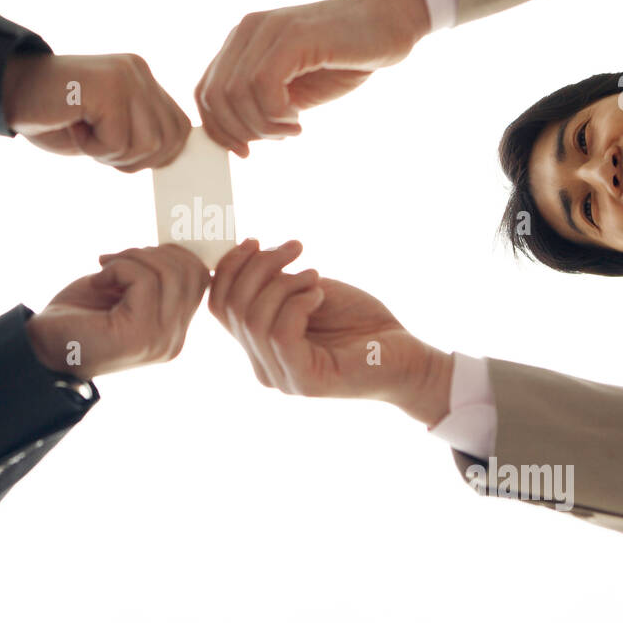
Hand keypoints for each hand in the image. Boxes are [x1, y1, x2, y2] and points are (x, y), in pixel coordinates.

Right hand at [2, 53, 191, 171]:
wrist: (8, 93)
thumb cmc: (55, 118)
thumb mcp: (108, 129)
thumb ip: (140, 135)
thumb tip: (171, 159)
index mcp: (144, 81)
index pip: (179, 131)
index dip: (152, 156)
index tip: (114, 148)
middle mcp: (140, 72)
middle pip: (167, 142)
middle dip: (132, 159)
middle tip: (95, 142)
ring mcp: (126, 76)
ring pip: (146, 144)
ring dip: (110, 153)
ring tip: (83, 131)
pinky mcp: (108, 86)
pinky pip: (118, 141)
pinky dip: (92, 147)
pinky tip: (72, 125)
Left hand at [26, 244, 209, 379]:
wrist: (40, 346)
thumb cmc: (79, 315)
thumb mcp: (124, 290)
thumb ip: (154, 276)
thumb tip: (174, 244)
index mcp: (173, 330)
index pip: (201, 278)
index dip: (175, 253)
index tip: (140, 252)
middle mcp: (173, 340)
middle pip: (190, 272)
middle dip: (153, 252)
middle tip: (117, 260)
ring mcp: (160, 341)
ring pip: (169, 273)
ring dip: (132, 258)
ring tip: (106, 269)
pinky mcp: (139, 336)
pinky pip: (144, 280)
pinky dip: (118, 269)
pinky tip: (97, 281)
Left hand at [195, 0, 429, 155]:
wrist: (389, 23)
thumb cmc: (343, 58)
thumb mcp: (293, 89)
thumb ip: (261, 104)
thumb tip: (235, 136)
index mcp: (242, 42)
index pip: (205, 92)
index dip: (218, 130)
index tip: (245, 151)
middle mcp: (248, 31)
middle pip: (215, 96)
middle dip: (241, 131)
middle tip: (277, 138)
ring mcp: (268, 29)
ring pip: (236, 93)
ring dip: (263, 124)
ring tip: (293, 127)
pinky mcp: (292, 35)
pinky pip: (263, 84)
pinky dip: (276, 113)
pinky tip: (298, 118)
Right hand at [208, 239, 451, 423]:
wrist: (406, 354)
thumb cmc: (360, 322)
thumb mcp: (308, 291)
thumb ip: (274, 281)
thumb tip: (245, 251)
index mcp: (257, 345)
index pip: (217, 305)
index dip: (229, 267)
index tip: (256, 240)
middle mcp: (263, 365)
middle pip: (232, 307)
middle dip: (259, 266)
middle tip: (295, 249)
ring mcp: (282, 377)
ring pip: (253, 318)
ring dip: (284, 283)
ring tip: (314, 275)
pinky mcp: (305, 382)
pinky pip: (280, 333)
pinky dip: (297, 302)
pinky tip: (320, 294)